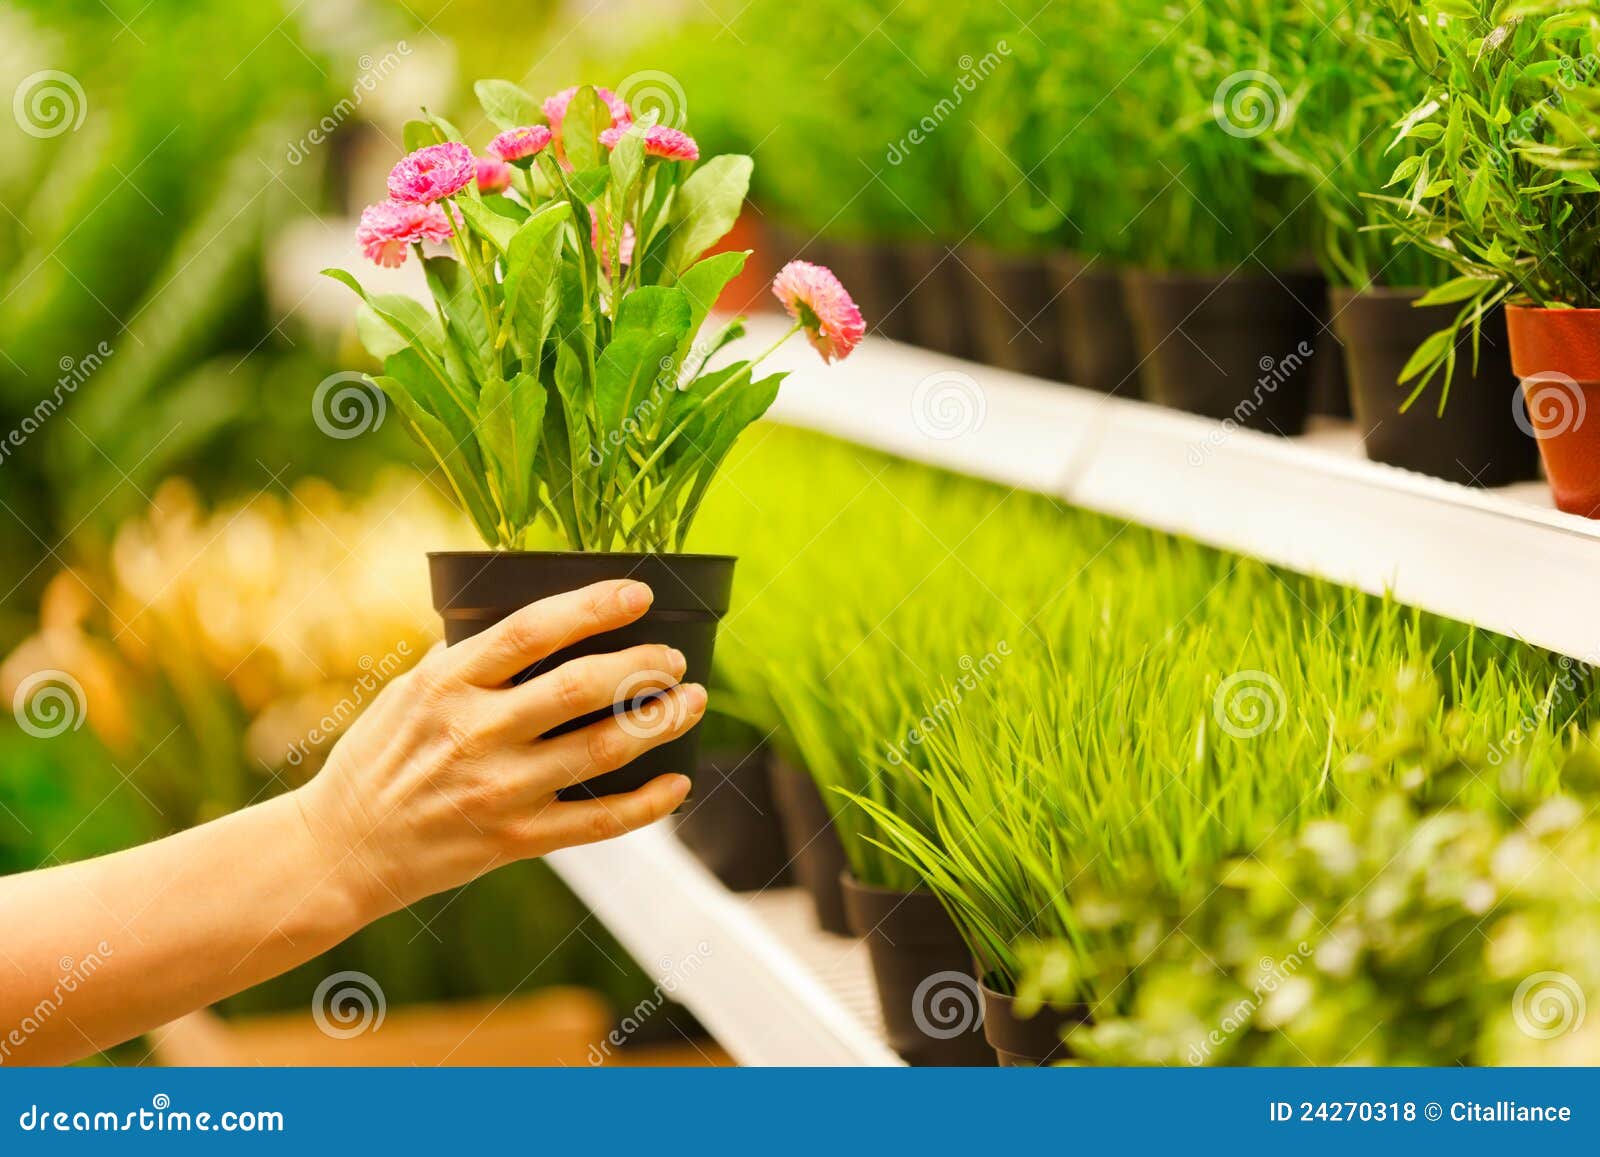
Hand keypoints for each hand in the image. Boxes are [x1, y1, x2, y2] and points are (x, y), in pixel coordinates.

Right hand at [294, 579, 700, 916]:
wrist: (341, 850)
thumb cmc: (380, 757)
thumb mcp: (407, 690)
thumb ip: (467, 658)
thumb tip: (543, 621)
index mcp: (445, 684)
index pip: (530, 631)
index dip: (591, 607)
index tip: (638, 594)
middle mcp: (474, 734)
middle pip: (578, 688)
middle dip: (642, 667)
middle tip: (675, 659)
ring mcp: (498, 791)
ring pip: (601, 751)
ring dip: (658, 723)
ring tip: (692, 703)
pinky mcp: (513, 842)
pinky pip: (597, 823)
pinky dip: (647, 804)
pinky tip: (678, 783)